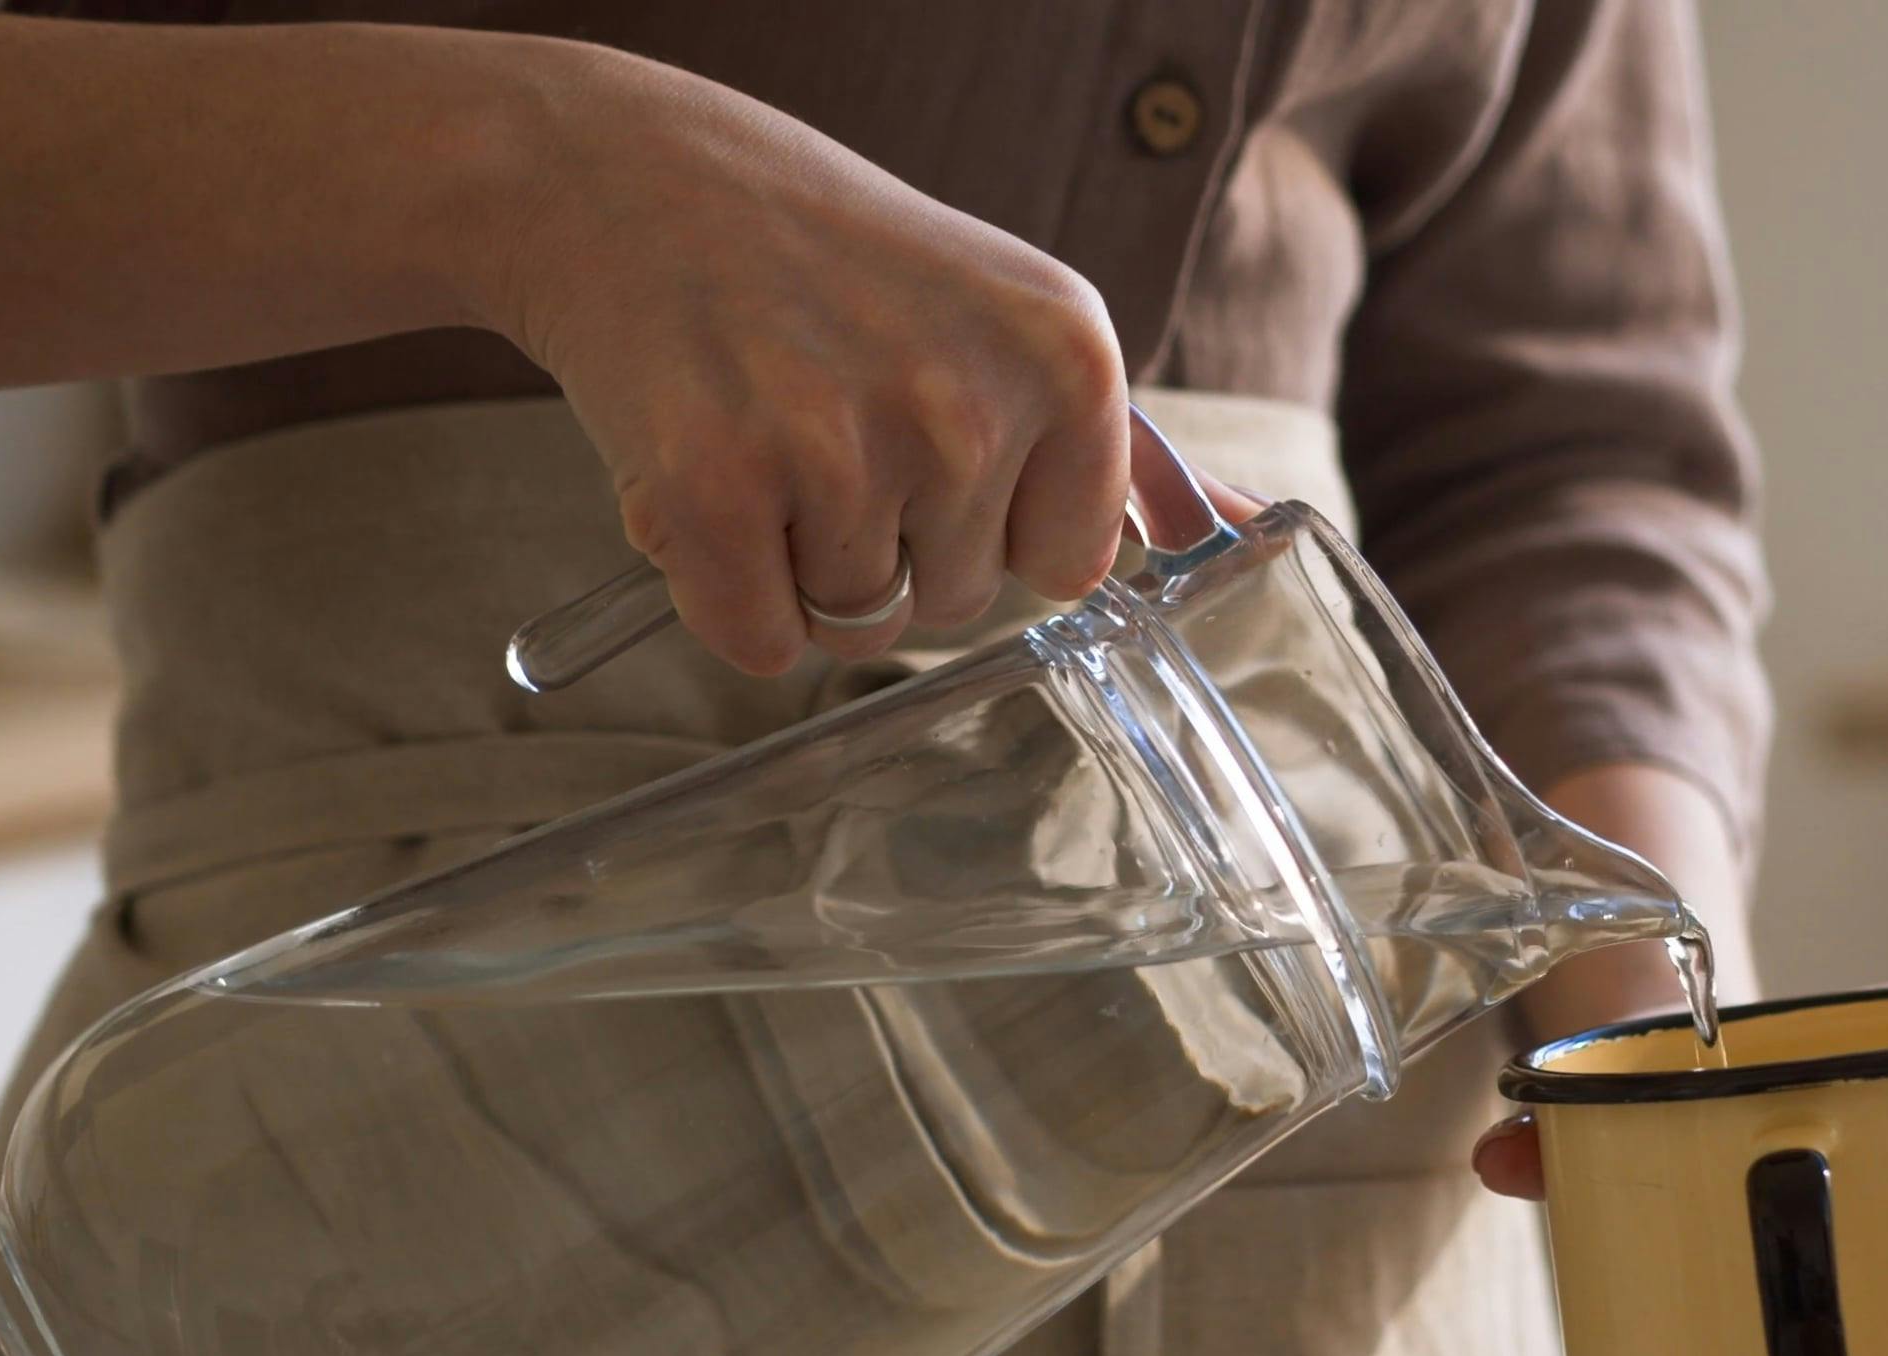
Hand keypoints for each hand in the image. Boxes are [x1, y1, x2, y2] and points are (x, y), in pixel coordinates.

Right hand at [485, 45, 1133, 675]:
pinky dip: (723, 594)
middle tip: (825, 411)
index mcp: (1068, 353)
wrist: (626, 178)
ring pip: (860, 629)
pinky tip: (706, 477)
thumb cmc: (829, 263)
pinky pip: (761, 645)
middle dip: (889, 542)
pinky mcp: (716, 493)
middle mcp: (970, 400)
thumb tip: (1261, 540)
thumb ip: (1124, 451)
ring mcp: (840, 448)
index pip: (1067, 567)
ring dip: (803, 563)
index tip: (927, 433)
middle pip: (962, 604)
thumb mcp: (1008, 318)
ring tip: (766, 429)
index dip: (987, 523)